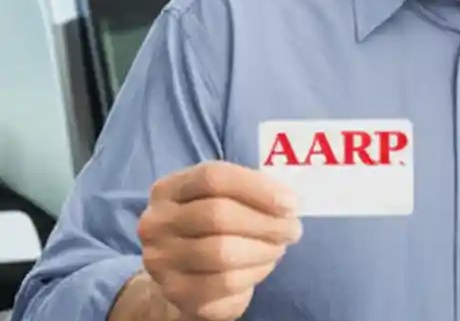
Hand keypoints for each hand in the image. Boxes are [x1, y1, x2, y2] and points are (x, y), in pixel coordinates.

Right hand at [136, 161, 302, 320]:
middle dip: (265, 223)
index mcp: (168, 189)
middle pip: (216, 214)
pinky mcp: (174, 291)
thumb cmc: (216, 228)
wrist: (188, 276)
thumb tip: (287, 203)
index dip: (257, 188)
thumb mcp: (227, 200)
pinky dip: (254, 274)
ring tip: (279, 248)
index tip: (291, 203)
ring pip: (221, 252)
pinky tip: (263, 266)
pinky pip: (224, 283)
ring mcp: (160, 259)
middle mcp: (156, 222)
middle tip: (293, 230)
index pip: (213, 177)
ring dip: (263, 250)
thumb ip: (252, 193)